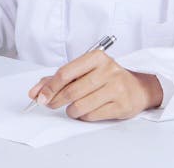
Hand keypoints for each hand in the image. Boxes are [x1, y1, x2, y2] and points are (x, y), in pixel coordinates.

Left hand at [28, 50, 162, 120]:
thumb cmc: (106, 77)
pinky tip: (85, 111)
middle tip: (50, 104)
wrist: (138, 87)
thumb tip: (36, 91)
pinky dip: (83, 116)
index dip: (50, 86)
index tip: (39, 96)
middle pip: (72, 91)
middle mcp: (108, 70)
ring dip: (71, 110)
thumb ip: (59, 79)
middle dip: (56, 100)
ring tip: (72, 108)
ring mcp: (116, 88)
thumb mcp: (85, 71)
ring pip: (80, 105)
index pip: (66, 72)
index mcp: (96, 57)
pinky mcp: (121, 105)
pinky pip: (92, 115)